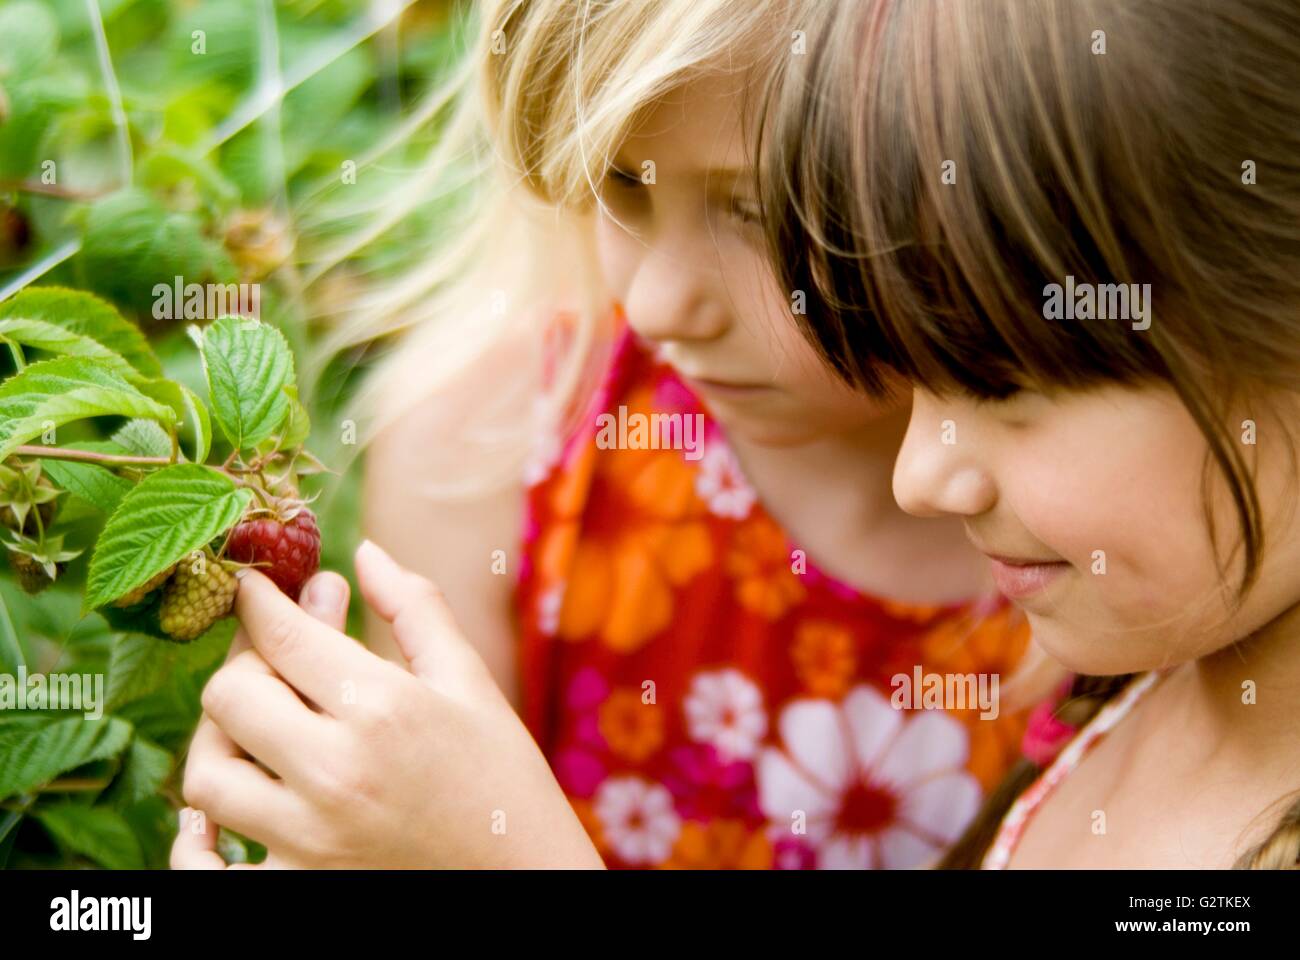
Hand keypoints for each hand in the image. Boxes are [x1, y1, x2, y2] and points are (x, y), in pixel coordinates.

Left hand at [171, 540, 602, 868]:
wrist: (525, 878)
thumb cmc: (503, 775)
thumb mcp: (470, 681)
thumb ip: (415, 608)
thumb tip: (364, 551)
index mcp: (382, 708)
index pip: (282, 635)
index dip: (257, 599)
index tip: (252, 586)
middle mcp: (334, 772)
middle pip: (230, 696)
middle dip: (244, 660)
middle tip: (270, 652)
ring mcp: (309, 840)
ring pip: (206, 775)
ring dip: (219, 739)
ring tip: (254, 725)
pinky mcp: (298, 890)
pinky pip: (208, 870)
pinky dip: (195, 843)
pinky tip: (208, 817)